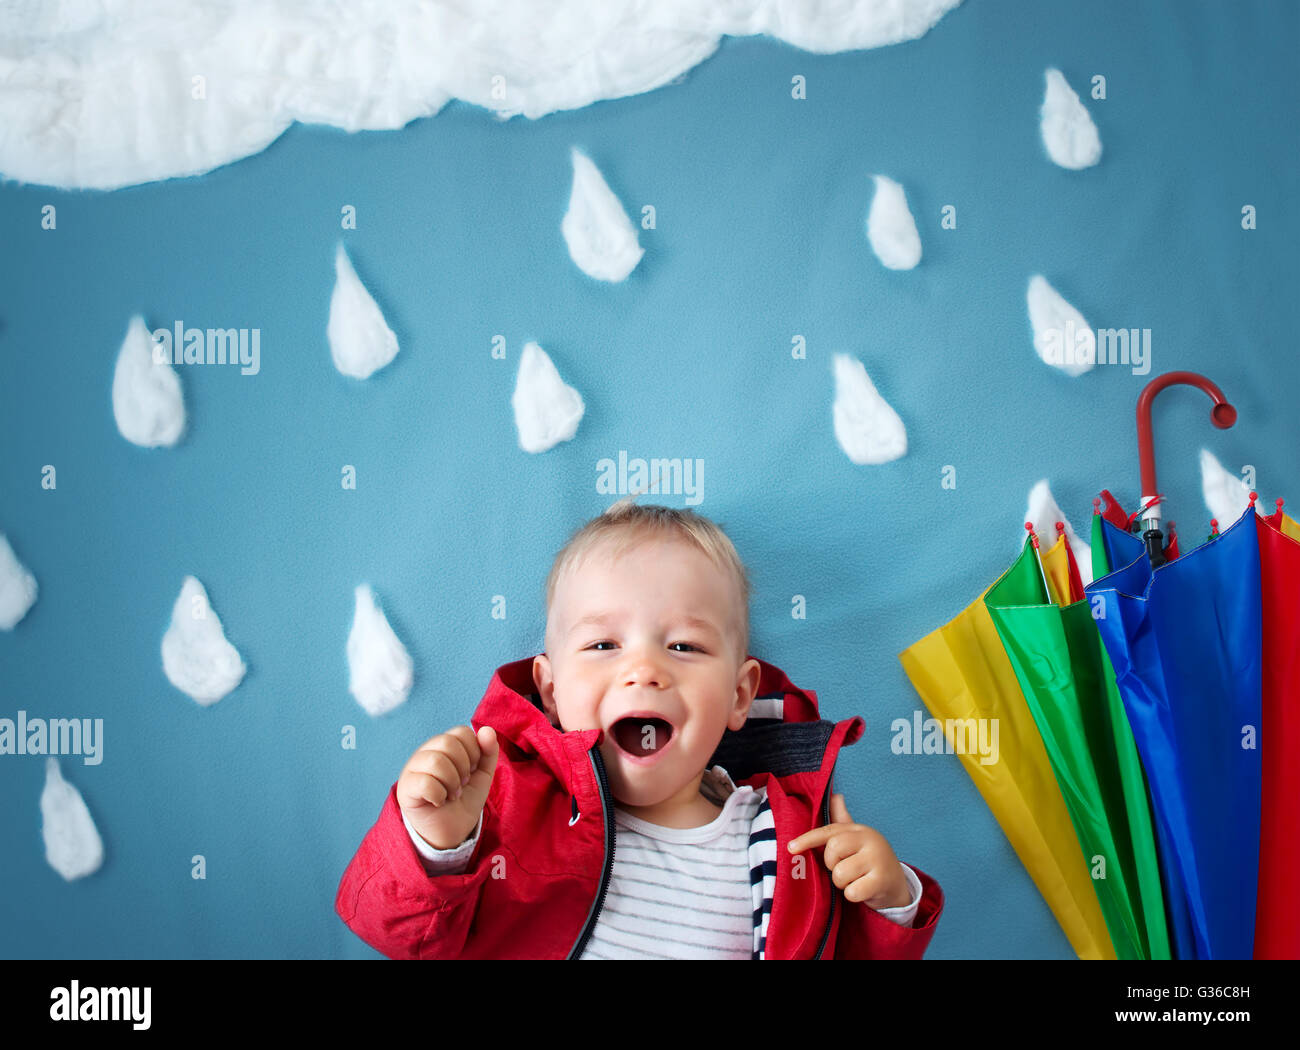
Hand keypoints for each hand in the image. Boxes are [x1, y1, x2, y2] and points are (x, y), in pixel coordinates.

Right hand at [397, 725, 498, 850]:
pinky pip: (424, 783)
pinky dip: (439, 795)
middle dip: (463, 766)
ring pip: (435, 760)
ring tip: (452, 794)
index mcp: (443, 746)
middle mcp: (425, 753)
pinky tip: (439, 802)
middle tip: (462, 784)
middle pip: (447, 742)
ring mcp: (412, 770)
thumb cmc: (463, 799)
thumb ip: (488, 751)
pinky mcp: (405, 789)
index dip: (474, 752)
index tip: (472, 770)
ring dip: (452, 781)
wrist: (452, 831)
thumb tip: (487, 730)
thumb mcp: (482, 774)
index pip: (461, 732)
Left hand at [786, 793, 911, 909]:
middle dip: (832, 864)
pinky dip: (853, 895)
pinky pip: (852, 892)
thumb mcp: (857, 839)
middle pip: (832, 850)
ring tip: (854, 880)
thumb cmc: (869, 860)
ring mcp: (877, 859)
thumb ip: (843, 820)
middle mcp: (870, 840)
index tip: (791, 848)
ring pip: (840, 873)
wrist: (896, 885)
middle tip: (844, 868)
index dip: (807, 839)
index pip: (829, 831)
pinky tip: (864, 891)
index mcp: (860, 830)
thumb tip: (835, 795)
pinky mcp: (881, 881)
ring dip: (842, 883)